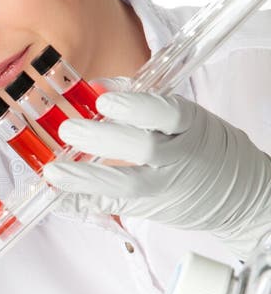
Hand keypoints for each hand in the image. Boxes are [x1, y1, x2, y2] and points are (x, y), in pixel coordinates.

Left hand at [42, 89, 270, 258]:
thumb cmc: (200, 145)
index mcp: (189, 126)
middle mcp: (179, 157)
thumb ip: (140, 101)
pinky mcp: (151, 209)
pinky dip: (85, 201)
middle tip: (68, 129)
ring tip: (55, 170)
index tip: (104, 101)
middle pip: (144, 148)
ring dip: (87, 177)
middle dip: (103, 138)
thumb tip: (96, 85)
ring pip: (128, 184)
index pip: (167, 113)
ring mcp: (166, 187)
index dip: (135, 107)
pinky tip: (59, 195)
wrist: (237, 194)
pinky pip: (115, 206)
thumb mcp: (183, 117)